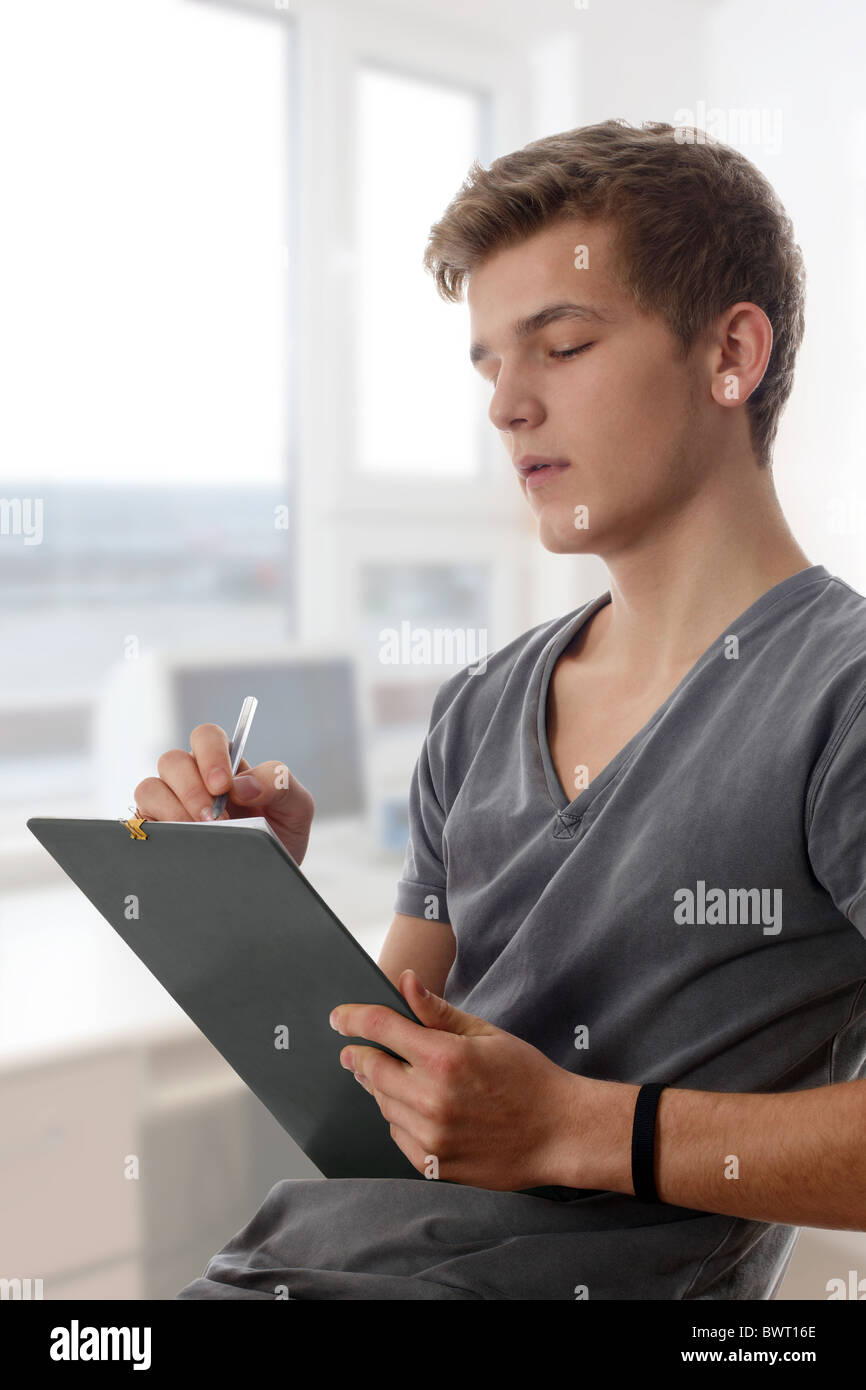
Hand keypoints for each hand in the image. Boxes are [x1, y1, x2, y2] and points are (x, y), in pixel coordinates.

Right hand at [133, 722, 314, 864]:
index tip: (224, 785)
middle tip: (213, 818)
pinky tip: (182, 844)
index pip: (206, 737)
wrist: (266, 881)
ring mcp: (169, 803)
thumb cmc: (279, 837)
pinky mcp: (155, 830)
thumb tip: (242, 784)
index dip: (211, 755)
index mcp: (224, 763)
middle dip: (192, 789)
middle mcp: (191, 777)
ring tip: (201, 834)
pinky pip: (140, 820)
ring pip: (150, 788)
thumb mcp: (296, 808)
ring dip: (174, 810)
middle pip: (172, 760)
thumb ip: (279, 784)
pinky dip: (158, 829)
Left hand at [329, 969, 578, 1189]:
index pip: (380, 1029)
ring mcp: (431, 1135)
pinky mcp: (434, 1163)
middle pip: (370, 1069)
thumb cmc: (527, 1077)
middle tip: (353, 1049)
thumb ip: (437, 1011)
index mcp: (444, 1057)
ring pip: (382, 1103)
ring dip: (380, 1086)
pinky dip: (398, 1117)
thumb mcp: (485, 1033)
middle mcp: (431, 1098)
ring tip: (394, 1075)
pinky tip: (416, 1107)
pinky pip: (397, 1133)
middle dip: (358, 1054)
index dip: (353, 1018)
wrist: (559, 1132)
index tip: (338, 1017)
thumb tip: (405, 982)